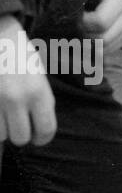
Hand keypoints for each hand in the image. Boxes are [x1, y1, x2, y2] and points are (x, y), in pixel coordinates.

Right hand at [0, 15, 56, 146]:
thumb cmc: (19, 54)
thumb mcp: (39, 76)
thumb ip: (40, 101)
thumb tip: (39, 129)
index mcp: (38, 91)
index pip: (46, 130)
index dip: (42, 138)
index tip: (38, 137)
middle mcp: (17, 98)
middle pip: (20, 138)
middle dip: (20, 134)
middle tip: (18, 124)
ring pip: (0, 136)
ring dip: (2, 128)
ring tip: (3, 111)